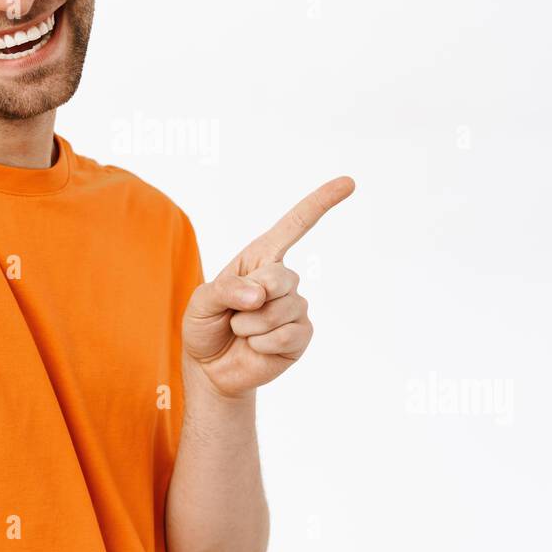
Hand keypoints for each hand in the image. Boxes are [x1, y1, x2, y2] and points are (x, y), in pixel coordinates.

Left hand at [182, 176, 355, 400]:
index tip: (349, 183)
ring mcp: (295, 307)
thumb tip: (260, 294)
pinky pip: (287, 334)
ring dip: (250, 326)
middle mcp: (282, 279)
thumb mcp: (202, 301)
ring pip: (280, 310)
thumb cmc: (206, 324)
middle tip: (233, 315)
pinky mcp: (301, 335)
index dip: (321, 202)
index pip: (295, 225)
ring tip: (241, 332)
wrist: (211, 368)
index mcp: (259, 258)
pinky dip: (262, 344)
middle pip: (280, 277)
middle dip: (249, 300)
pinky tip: (255, 347)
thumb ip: (225, 289)